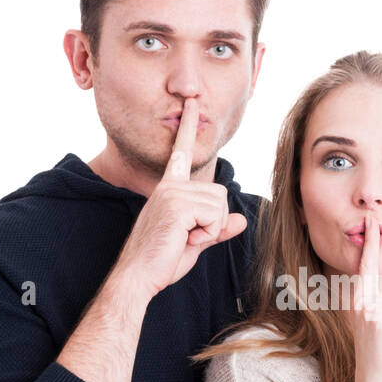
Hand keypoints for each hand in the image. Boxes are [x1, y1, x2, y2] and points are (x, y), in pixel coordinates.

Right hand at [111, 98, 248, 297]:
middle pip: (220, 194)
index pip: (180, 153)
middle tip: (190, 236)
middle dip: (215, 222)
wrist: (138, 276)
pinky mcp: (177, 205)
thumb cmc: (162, 261)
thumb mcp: (196, 241)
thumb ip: (217, 228)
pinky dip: (207, 233)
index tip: (191, 104)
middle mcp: (169, 186)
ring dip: (211, 229)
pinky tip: (185, 239)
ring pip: (219, 205)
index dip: (187, 127)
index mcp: (169, 189)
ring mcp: (172, 193)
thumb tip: (242, 220)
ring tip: (185, 238)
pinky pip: (214, 217)